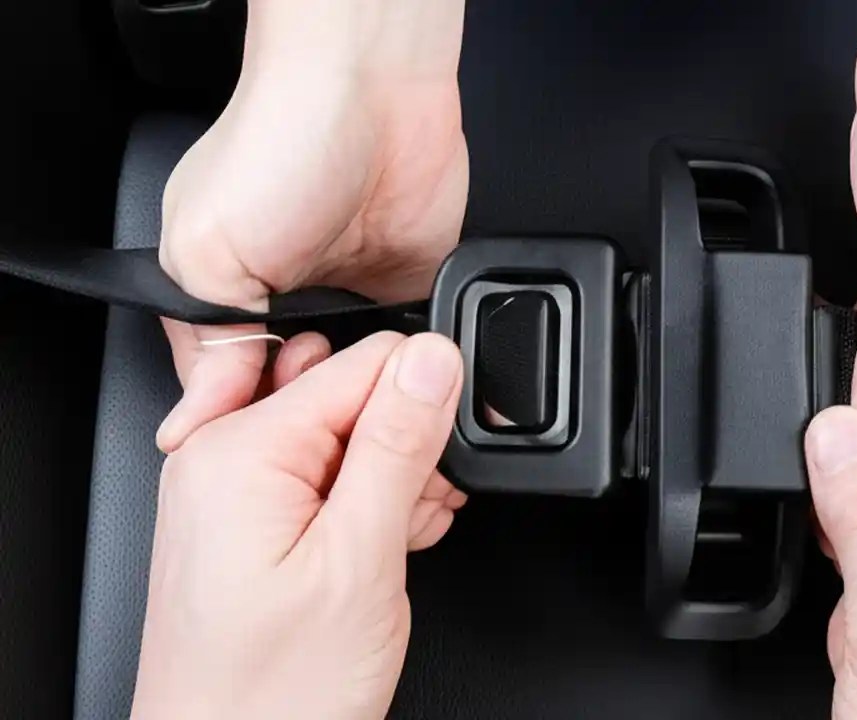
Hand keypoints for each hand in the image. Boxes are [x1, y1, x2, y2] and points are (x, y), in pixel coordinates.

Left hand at [132, 332, 466, 719]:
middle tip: (411, 514)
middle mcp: (222, 455)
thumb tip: (433, 358)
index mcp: (240, 448)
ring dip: (392, 481)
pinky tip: (378, 550)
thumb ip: (398, 445)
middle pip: (354, 394)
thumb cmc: (271, 693)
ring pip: (347, 438)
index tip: (440, 459)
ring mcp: (232, 490)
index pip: (365, 361)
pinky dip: (365, 507)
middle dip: (406, 445)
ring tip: (394, 545)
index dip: (424, 400)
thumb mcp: (358, 560)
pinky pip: (323, 477)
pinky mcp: (249, 521)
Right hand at [156, 0, 468, 451]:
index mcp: (224, 296)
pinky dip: (415, 374)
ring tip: (366, 388)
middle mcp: (289, 303)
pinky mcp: (411, 293)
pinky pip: (413, 359)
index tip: (271, 439)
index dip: (254, 423)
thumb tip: (203, 414)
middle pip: (302, 397)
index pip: (235, 392)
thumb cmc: (280, 141)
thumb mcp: (205, 251)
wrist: (373, 90)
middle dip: (316, 416)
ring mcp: (353, 300)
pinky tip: (407, 374)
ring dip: (367, 399)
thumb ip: (209, 339)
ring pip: (362, 389)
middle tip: (323, 404)